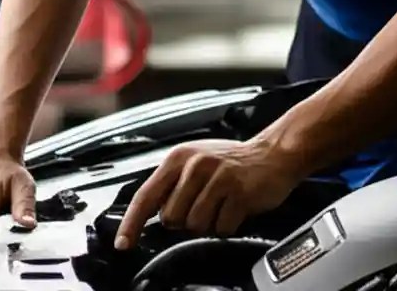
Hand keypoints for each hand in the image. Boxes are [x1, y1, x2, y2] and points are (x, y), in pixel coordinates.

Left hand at [115, 139, 299, 249]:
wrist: (274, 153)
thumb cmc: (232, 162)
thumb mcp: (195, 162)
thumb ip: (173, 184)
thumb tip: (152, 214)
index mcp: (178, 158)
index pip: (146, 195)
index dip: (132, 223)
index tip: (123, 243)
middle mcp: (195, 165)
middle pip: (171, 218)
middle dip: (185, 221)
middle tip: (204, 205)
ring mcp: (217, 178)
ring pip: (195, 226)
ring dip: (208, 224)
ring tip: (220, 205)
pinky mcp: (238, 193)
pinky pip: (221, 228)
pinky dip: (227, 226)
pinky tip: (235, 209)